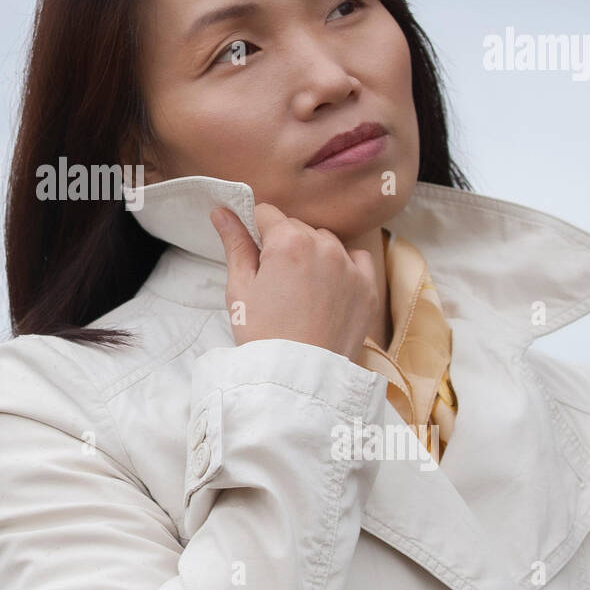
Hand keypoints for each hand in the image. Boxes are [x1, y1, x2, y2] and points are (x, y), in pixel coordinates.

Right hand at [210, 203, 379, 363]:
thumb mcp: (240, 288)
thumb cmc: (263, 335)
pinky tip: (327, 289)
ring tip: (300, 289)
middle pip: (297, 227)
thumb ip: (234, 244)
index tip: (254, 255)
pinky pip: (356, 259)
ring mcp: (349, 266)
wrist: (298, 377)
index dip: (256, 232)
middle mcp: (323, 246)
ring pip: (325, 241)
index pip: (267, 213)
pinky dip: (343, 266)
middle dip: (283, 245)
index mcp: (288, 242)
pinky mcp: (367, 287)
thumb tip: (221, 211)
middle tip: (274, 282)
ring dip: (313, 254)